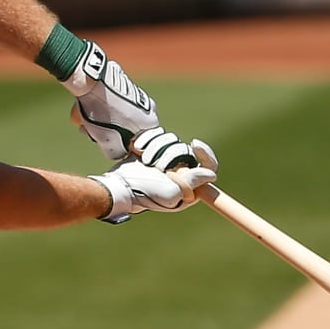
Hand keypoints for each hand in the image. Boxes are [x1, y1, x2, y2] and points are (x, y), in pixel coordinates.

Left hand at [63, 41, 159, 160]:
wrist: (90, 80)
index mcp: (150, 121)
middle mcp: (148, 106)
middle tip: (91, 130)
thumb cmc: (101, 112)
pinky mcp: (123, 82)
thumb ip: (116, 152)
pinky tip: (88, 103)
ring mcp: (137, 92)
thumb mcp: (106, 141)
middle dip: (108, 130)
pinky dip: (102, 103)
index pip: (138, 142)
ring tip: (85, 117)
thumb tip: (117, 153)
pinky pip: (113, 99)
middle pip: (127, 127)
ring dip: (102, 118)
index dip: (120, 144)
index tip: (106, 142)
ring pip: (118, 113)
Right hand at [89, 128, 218, 220]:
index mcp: (190, 186)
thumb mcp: (171, 192)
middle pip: (186, 149)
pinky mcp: (153, 149)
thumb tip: (211, 174)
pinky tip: (137, 151)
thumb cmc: (144, 193)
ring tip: (144, 160)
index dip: (205, 154)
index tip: (195, 144)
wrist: (118, 186)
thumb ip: (192, 182)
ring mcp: (166, 159)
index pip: (208, 166)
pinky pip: (158, 135)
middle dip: (169, 154)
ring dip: (156, 148)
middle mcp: (181, 171)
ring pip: (171, 140)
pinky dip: (148, 140)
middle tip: (155, 166)